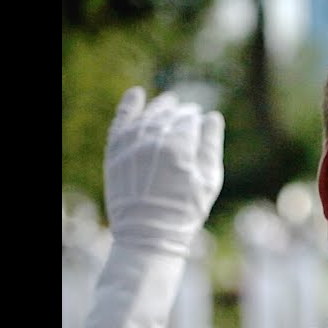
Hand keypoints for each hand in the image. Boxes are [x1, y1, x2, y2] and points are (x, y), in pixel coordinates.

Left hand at [104, 87, 223, 256]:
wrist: (148, 234)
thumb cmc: (185, 210)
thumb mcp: (208, 180)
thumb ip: (211, 146)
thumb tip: (212, 116)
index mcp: (178, 149)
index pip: (188, 121)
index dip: (196, 117)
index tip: (200, 117)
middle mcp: (152, 142)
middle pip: (168, 116)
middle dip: (180, 111)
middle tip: (188, 111)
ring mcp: (130, 147)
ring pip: (147, 116)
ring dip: (159, 107)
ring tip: (169, 102)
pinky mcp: (115, 153)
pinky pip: (121, 122)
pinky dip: (128, 106)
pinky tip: (136, 94)